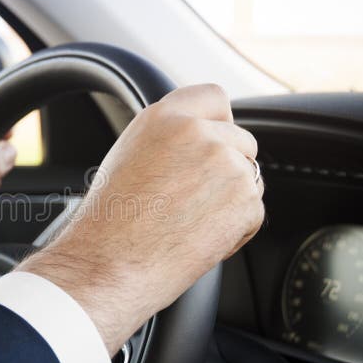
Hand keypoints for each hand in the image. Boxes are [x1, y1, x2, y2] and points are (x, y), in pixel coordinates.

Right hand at [18, 84, 263, 353]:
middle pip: (241, 141)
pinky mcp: (246, 201)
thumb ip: (169, 138)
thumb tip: (199, 140)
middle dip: (228, 168)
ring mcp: (227, 165)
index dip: (218, 123)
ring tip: (188, 222)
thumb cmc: (109, 221)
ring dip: (231, 200)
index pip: (214, 98)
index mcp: (165, 116)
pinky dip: (235, 230)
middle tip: (195, 199)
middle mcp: (200, 133)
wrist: (110, 263)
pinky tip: (197, 239)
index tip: (214, 142)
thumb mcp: (129, 156)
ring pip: (249, 179)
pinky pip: (252, 213)